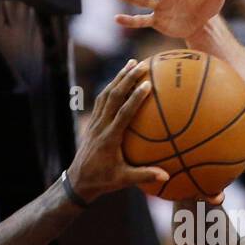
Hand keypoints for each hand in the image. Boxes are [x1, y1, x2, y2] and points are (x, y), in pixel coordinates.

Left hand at [66, 59, 169, 202]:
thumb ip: (144, 176)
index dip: (135, 98)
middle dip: (127, 79)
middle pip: (113, 97)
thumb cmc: (103, 180)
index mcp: (110, 138)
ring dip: (118, 77)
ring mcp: (95, 122)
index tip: (147, 85)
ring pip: (105, 94)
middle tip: (142, 65)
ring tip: (131, 63)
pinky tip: (120, 78)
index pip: (123, 114)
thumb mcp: (123, 180)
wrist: (78, 180)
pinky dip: (111, 86)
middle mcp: (100, 126)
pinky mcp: (92, 121)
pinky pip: (101, 99)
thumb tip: (167, 176)